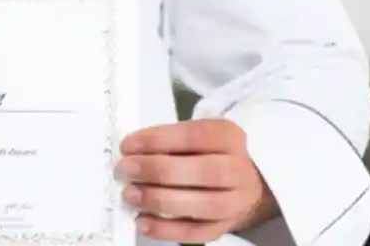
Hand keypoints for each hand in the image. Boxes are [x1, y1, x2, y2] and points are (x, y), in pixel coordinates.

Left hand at [119, 119, 277, 242]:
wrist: (243, 183)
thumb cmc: (208, 154)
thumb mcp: (197, 136)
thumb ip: (169, 140)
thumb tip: (131, 152)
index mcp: (229, 137)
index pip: (196, 136)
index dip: (159, 140)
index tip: (128, 145)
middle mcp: (238, 170)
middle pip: (203, 172)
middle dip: (158, 170)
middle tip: (126, 169)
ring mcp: (235, 202)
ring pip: (202, 205)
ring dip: (161, 200)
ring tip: (131, 195)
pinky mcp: (224, 227)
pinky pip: (197, 233)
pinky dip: (167, 230)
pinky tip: (143, 222)